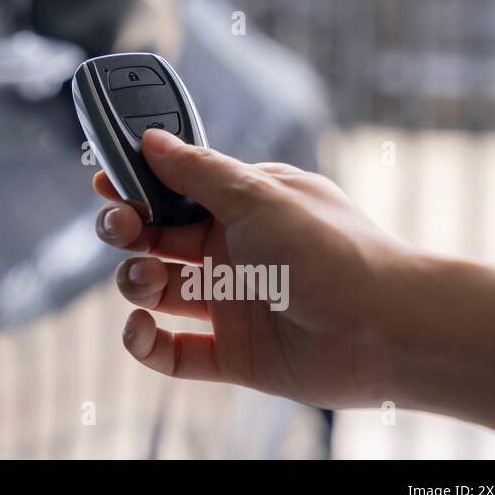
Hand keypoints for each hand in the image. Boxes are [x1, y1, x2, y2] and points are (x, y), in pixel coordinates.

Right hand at [94, 127, 410, 408]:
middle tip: (120, 228)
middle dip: (128, 230)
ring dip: (136, 282)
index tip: (105, 180)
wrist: (389, 330)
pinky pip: (174, 351)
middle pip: (158, 238)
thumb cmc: (333, 251)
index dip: (138, 185)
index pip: (176, 189)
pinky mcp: (234, 355)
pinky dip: (146, 345)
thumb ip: (197, 169)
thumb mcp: (258, 194)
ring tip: (145, 281)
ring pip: (160, 291)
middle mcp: (235, 251)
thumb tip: (150, 139)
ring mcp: (234, 304)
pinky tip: (140, 330)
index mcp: (244, 205)